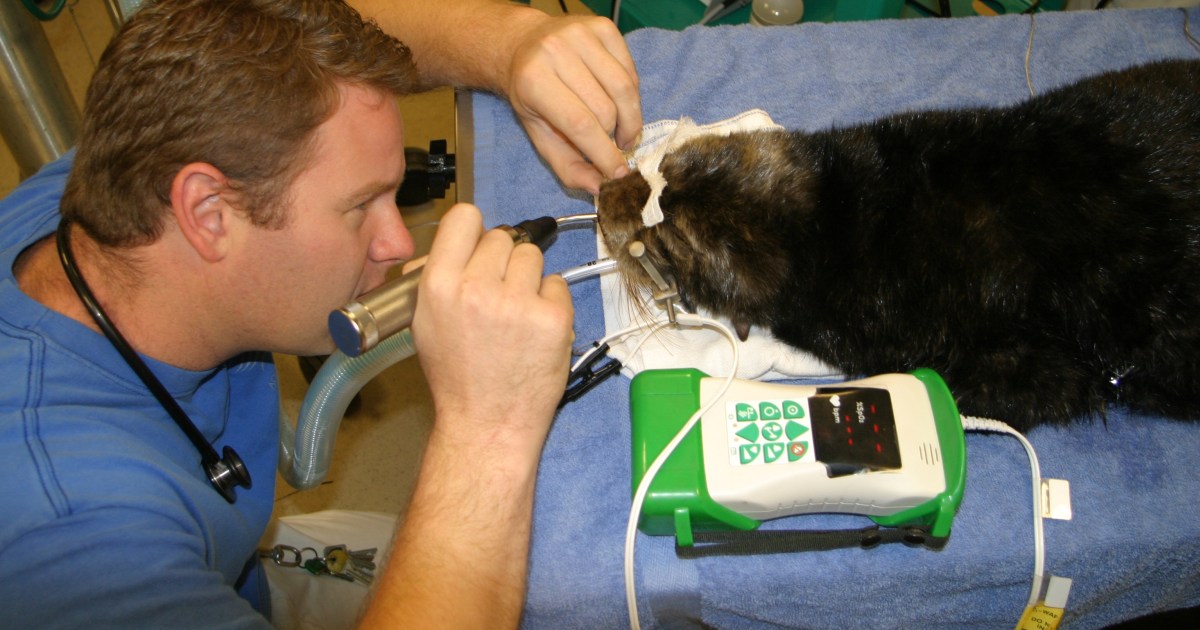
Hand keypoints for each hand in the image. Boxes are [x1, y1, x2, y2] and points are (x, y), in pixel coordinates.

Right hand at [410, 204, 573, 454]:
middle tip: (498, 298)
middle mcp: (477, 287)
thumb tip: (445, 245)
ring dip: (529, 281)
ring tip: (516, 318)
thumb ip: (434, 277)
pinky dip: (551, 303)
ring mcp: (518, 302)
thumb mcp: (425, 324)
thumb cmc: (457, 379)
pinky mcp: (553, 318)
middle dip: (503, 263)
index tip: (479, 245)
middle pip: (502, 238)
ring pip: (533, 258)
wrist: (487, 424)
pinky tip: (535, 331)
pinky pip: (558, 284)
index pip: (465, 217)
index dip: (475, 230)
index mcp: (439, 284)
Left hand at [504, 15, 641, 194]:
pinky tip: (620, 104)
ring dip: (630, 119)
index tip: (618, 173)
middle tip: (615, 148)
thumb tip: (599, 187)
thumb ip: (567, 165)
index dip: (604, 152)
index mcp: (533, 80)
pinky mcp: (603, 26)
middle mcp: (556, 51)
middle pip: (605, 108)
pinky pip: (631, 70)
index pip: (579, 123)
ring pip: (624, 89)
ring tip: (623, 133)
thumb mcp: (539, 134)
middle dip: (615, 137)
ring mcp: (582, 33)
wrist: (523, 45)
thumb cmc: (531, 95)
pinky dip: (632, 95)